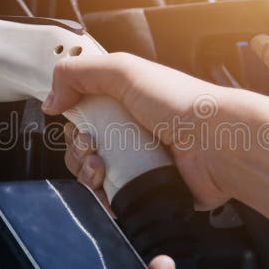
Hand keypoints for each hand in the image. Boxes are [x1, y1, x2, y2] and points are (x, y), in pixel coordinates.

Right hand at [43, 53, 238, 209]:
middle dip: (77, 147)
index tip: (69, 117)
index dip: (70, 116)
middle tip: (91, 144)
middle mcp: (129, 130)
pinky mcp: (142, 188)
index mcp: (125, 100)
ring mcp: (136, 161)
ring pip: (91, 172)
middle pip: (81, 144)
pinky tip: (107, 187)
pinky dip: (100, 195)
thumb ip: (80, 73)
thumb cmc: (182, 104)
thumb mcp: (124, 71)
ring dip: (86, 170)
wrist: (217, 144)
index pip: (82, 109)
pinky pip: (109, 197)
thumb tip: (51, 98)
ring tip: (102, 165)